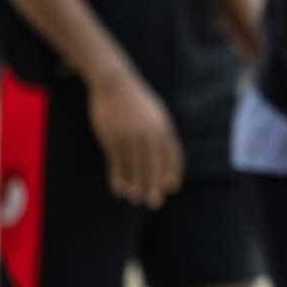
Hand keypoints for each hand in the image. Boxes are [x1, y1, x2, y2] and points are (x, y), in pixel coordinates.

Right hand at [86, 66, 182, 207]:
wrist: (114, 82)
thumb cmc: (136, 100)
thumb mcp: (155, 114)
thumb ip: (161, 133)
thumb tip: (166, 153)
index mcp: (164, 128)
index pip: (173, 156)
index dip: (172, 173)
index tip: (170, 188)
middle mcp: (150, 134)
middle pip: (155, 166)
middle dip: (154, 186)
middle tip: (154, 203)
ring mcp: (131, 136)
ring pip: (135, 167)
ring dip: (135, 185)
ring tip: (134, 199)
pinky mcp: (113, 137)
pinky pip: (117, 163)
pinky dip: (118, 177)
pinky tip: (118, 189)